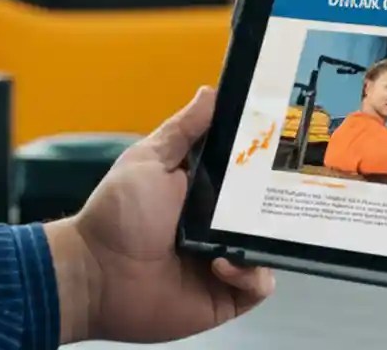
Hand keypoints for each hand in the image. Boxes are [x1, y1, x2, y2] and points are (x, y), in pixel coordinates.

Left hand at [44, 87, 275, 344]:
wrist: (95, 273)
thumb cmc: (118, 213)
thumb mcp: (150, 159)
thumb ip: (184, 129)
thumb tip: (212, 90)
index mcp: (206, 192)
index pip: (250, 176)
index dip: (268, 163)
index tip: (289, 145)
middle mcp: (221, 225)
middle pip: (268, 211)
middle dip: (280, 203)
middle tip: (291, 191)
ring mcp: (226, 260)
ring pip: (270, 248)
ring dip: (265, 241)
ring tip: (244, 234)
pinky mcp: (225, 296)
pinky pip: (258, 285)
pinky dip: (249, 275)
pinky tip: (222, 264)